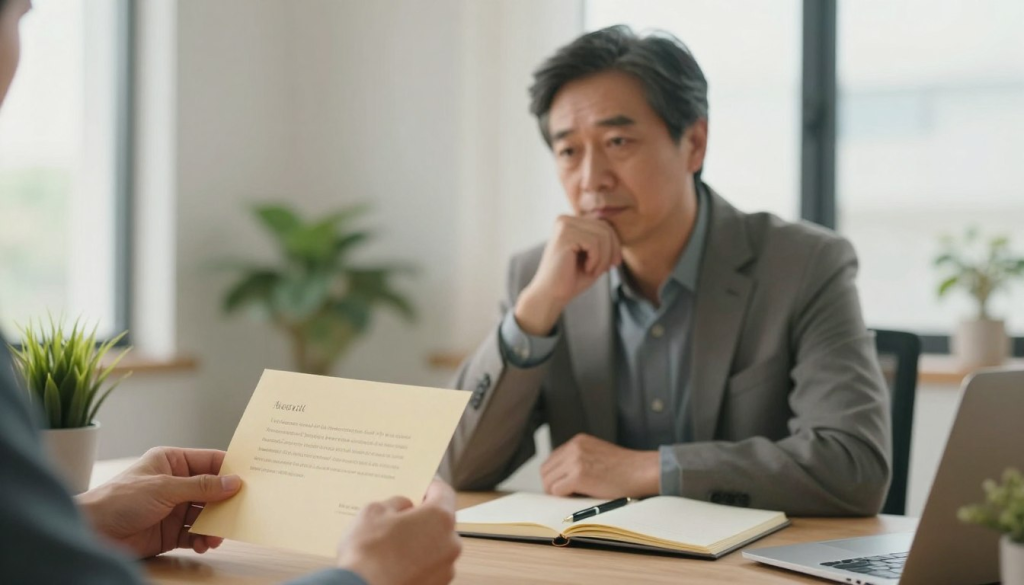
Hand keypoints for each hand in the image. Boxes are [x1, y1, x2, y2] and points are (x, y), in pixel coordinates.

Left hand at [76, 447, 241, 558]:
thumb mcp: (165, 488)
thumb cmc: (119, 500)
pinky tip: (203, 544)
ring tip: (218, 535)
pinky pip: (195, 535)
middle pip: (212, 490)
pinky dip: (202, 540)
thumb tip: (234, 482)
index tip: (254, 477)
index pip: (210, 461)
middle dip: (226, 502)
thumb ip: (201, 487)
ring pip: (206, 515)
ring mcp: (173, 509)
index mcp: (172, 462)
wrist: (91, 532)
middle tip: (243, 510)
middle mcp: (175, 483)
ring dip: (215, 525)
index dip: (231, 469)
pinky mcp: (169, 532)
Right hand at [337, 479, 461, 584]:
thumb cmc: (368, 553)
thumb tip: (403, 507)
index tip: (422, 485)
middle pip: (440, 522)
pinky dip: (415, 563)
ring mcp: (445, 569)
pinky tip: (393, 563)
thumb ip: (395, 503)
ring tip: (392, 544)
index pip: (444, 492)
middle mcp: (450, 544)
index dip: (431, 485)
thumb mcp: (374, 512)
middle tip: (400, 516)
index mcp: (439, 518)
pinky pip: (428, 567)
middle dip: (422, 518)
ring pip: (435, 547)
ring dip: (419, 543)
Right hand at [515, 215, 621, 334]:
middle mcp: (565, 220)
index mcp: (571, 223)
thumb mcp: (594, 257)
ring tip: (593, 271)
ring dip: (604, 258)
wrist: (550, 296)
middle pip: (605, 227)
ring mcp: (563, 225)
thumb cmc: (571, 279)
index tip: (613, 264)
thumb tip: (620, 231)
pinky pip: (594, 243)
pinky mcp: (564, 235)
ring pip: (602, 235)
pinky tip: (587, 269)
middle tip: (605, 270)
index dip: (614, 245)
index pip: (603, 225)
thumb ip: (604, 242)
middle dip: (611, 251)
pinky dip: (596, 260)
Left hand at [540, 433, 658, 497]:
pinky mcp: (578, 475)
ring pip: (549, 482)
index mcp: (577, 441)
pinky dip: (565, 497)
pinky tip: (579, 497)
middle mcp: (573, 447)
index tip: (563, 486)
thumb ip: (579, 459)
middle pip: (545, 471)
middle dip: (552, 485)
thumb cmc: (625, 468)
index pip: (552, 460)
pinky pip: (557, 491)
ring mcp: (575, 461)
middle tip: (566, 496)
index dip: (555, 476)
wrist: (642, 471)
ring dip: (558, 493)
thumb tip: (561, 478)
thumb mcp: (598, 454)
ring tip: (574, 496)